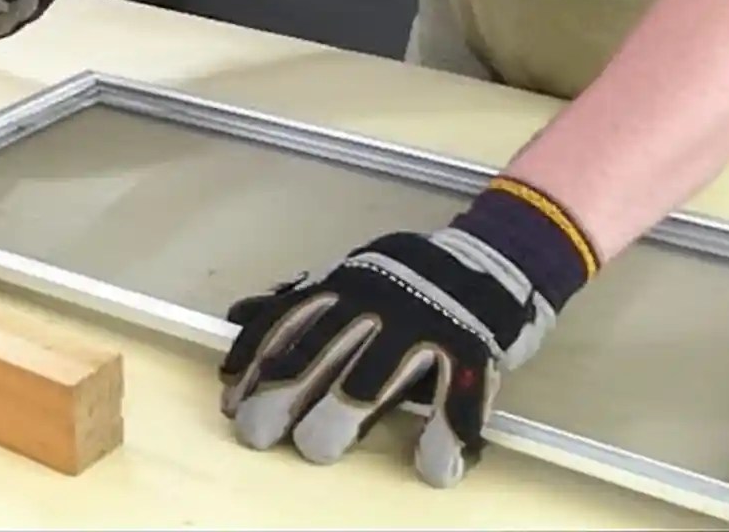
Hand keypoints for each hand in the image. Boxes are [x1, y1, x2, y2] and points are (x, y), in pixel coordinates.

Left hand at [219, 228, 557, 486]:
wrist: (497, 260)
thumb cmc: (410, 278)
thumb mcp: (350, 276)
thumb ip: (300, 300)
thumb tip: (239, 312)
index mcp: (344, 286)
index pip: (285, 326)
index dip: (253, 366)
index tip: (231, 402)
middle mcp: (376, 305)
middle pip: (317, 357)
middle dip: (279, 398)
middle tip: (257, 434)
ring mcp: (422, 328)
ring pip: (371, 381)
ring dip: (338, 420)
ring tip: (317, 450)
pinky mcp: (469, 350)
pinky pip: (453, 401)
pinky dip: (442, 439)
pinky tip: (432, 468)